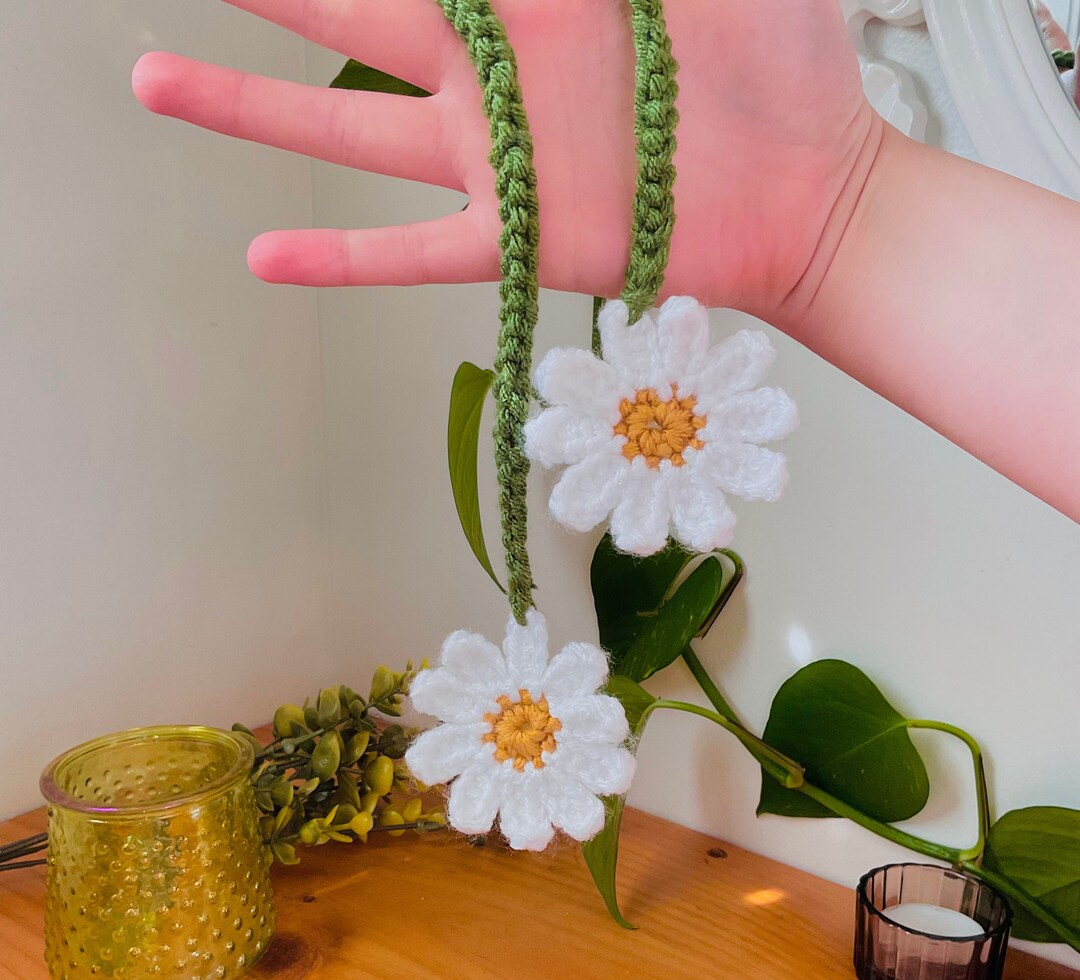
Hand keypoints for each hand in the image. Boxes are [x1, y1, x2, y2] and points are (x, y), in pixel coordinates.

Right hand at [132, 0, 878, 318]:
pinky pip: (411, 252)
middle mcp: (492, 67)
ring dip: (250, 111)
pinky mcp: (518, 240)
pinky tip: (260, 258)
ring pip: (348, 131)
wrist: (810, 192)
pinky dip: (338, 259)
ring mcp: (496, 159)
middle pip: (349, 15)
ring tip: (154, 81)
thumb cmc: (785, 58)